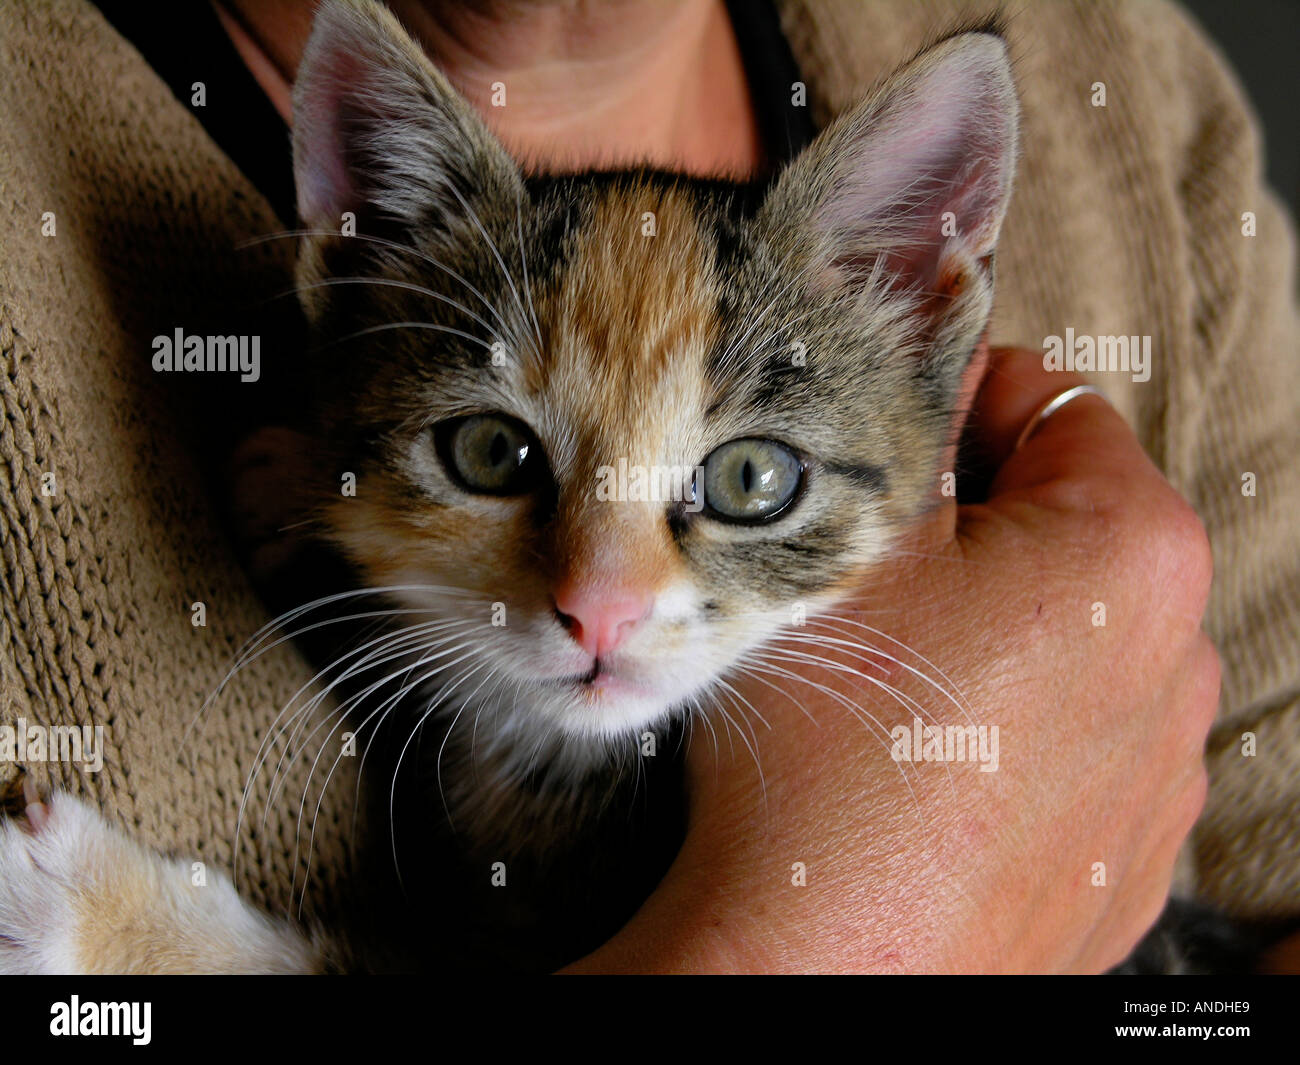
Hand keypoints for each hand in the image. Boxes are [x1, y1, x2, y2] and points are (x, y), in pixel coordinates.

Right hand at [567, 346, 1217, 972]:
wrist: (824, 970)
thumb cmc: (834, 758)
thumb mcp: (844, 549)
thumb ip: (901, 435)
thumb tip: (921, 382)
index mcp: (1131, 552)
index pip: (1050, 407)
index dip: (953, 407)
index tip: (890, 444)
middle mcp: (1179, 659)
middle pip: (1065, 530)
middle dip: (974, 530)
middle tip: (871, 572)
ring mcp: (1160, 769)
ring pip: (1069, 639)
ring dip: (995, 631)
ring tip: (897, 682)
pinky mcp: (1126, 850)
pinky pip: (1074, 741)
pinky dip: (1012, 726)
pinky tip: (929, 762)